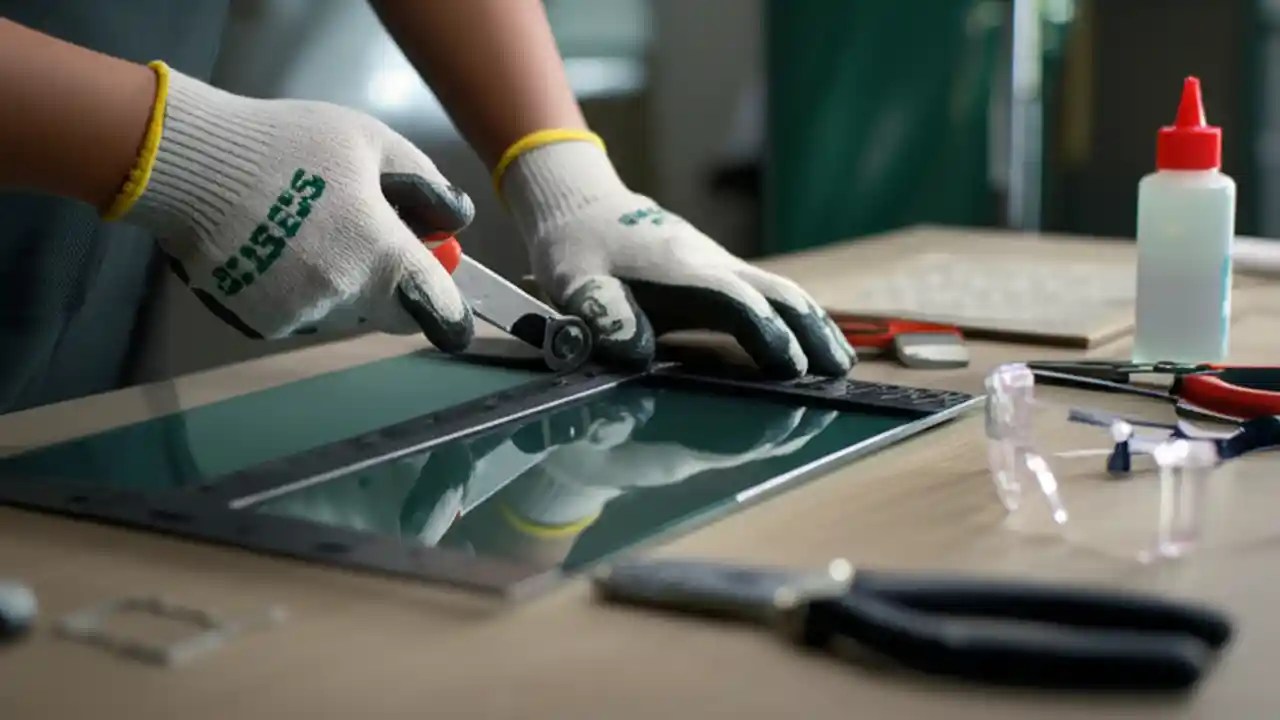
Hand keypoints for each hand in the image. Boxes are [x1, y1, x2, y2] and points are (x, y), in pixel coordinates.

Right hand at [116, 64, 475, 348]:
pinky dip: (300, 290)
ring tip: (311, 230)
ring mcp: (298, 316)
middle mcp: (344, 298)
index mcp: (381, 258)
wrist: (187, 165)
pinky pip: (300, 314)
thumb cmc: (286, 145)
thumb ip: (426, 185)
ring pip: (345, 314)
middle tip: (374, 241)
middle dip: (395, 289)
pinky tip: (275, 246)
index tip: (455, 316)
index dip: (453, 315)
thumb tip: (454, 221)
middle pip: (393, 315)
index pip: (439, 311)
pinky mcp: (258, 323)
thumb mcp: (372, 143)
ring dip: (345, 286)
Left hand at [501, 138, 854, 377]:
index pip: (736, 302)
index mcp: (679, 271)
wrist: (582, 206)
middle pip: (777, 294)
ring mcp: (720, 265)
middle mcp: (711, 264)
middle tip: (838, 372)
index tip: (791, 367)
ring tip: (840, 363)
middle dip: (810, 332)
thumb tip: (637, 349)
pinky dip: (797, 316)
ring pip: (781, 290)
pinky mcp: (718, 271)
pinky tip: (811, 340)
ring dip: (814, 324)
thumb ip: (602, 312)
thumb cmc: (577, 250)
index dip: (765, 334)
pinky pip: (769, 292)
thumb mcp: (574, 282)